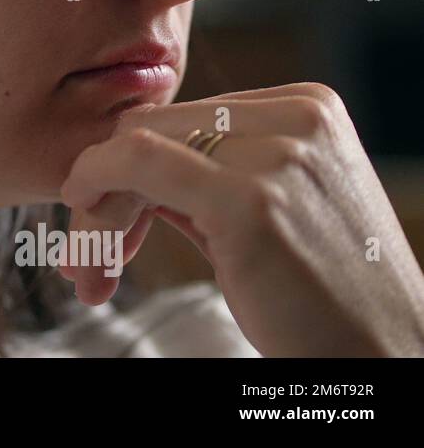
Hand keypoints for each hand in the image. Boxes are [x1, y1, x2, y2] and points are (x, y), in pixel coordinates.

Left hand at [57, 82, 423, 356]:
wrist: (383, 360)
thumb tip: (120, 170)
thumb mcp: (267, 212)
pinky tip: (85, 234)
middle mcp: (298, 116)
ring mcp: (277, 153)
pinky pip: (135, 162)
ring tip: (91, 269)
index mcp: (307, 108)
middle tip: (90, 257)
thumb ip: (203, 179)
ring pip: (133, 143)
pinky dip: (92, 186)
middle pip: (151, 125)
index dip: (128, 168)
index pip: (181, 115)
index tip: (113, 227)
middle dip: (105, 187)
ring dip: (96, 208)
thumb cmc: (323, 299)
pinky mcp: (249, 199)